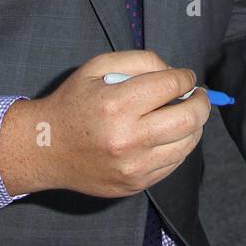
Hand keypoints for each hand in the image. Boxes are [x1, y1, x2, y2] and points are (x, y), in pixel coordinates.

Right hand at [0, 50, 208, 196]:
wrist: (44, 149)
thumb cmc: (73, 103)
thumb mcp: (97, 67)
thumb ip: (140, 60)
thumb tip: (176, 73)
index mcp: (117, 104)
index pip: (173, 86)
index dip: (186, 78)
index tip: (185, 77)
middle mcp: (128, 138)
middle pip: (190, 118)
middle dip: (201, 101)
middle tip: (196, 95)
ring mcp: (134, 166)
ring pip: (188, 143)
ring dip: (194, 125)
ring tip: (183, 114)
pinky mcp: (136, 184)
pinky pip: (174, 163)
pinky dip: (178, 145)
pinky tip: (167, 135)